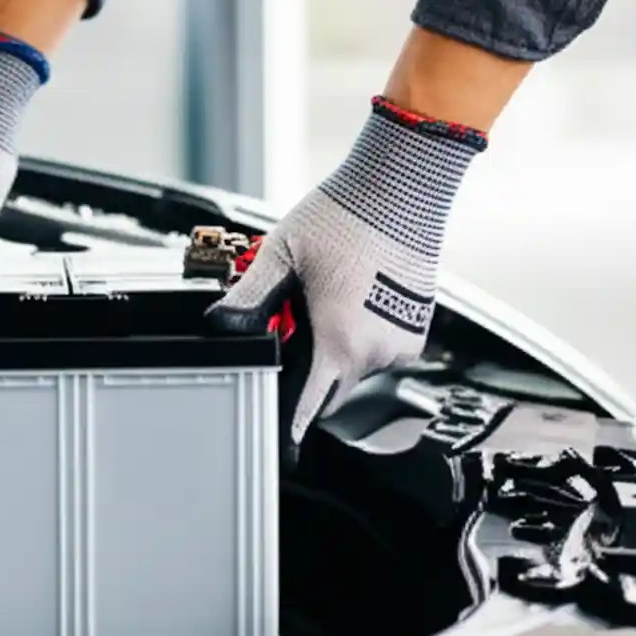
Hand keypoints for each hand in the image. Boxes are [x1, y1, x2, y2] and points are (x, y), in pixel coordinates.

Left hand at [205, 107, 481, 442]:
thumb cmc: (345, 216)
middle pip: (329, 391)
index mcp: (339, 342)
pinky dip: (361, 339)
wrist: (403, 186)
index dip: (290, 427)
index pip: (309, 407)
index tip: (281, 448)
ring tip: (325, 302)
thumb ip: (248, 298)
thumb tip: (218, 325)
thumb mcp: (280, 256)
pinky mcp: (417, 330)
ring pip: (355, 371)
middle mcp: (376, 352)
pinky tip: (352, 299)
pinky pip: (379, 352)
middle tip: (294, 326)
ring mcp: (401, 343)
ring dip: (335, 353)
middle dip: (308, 373)